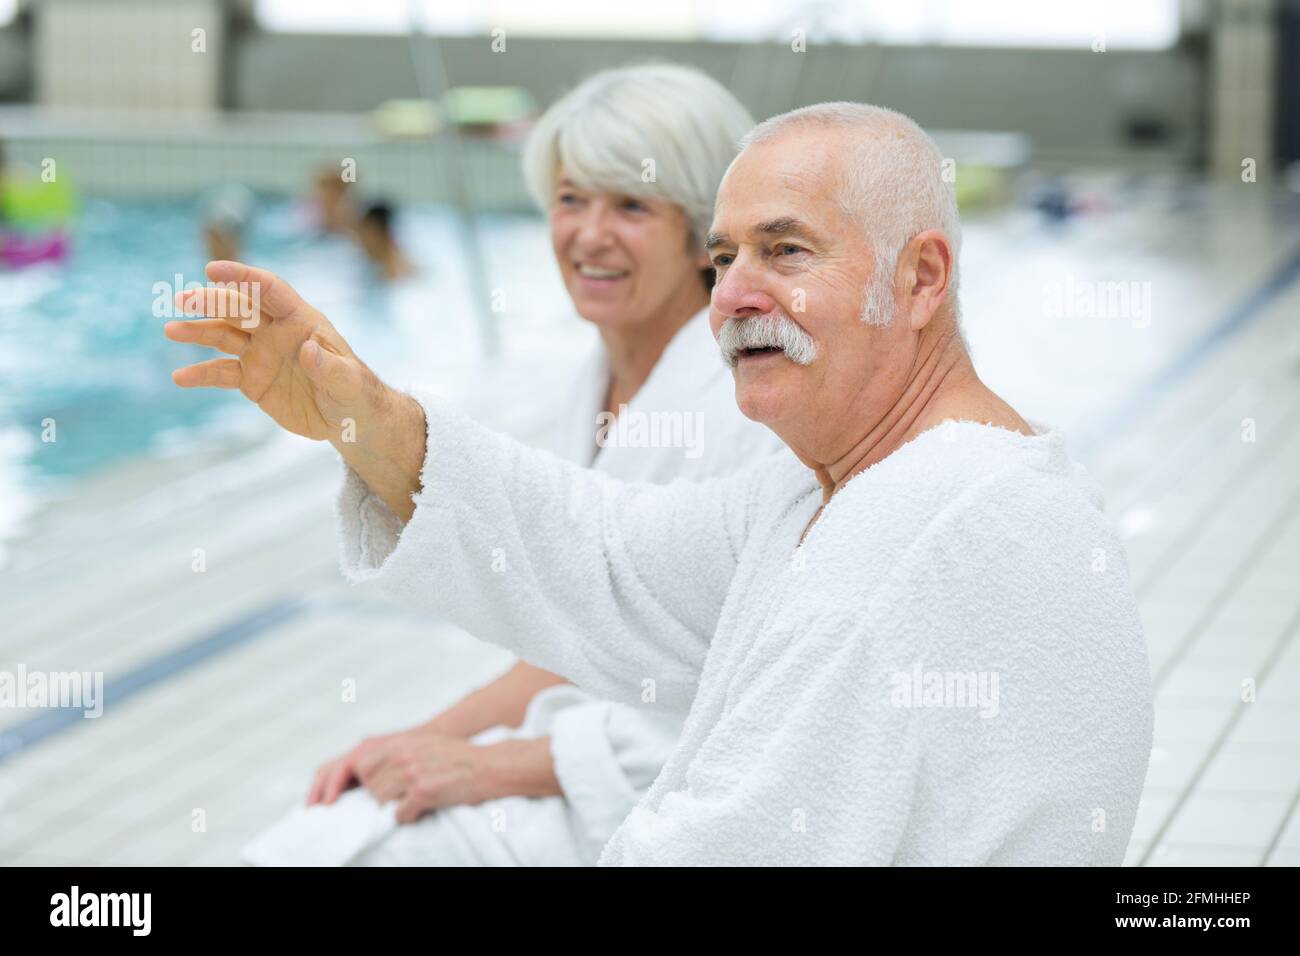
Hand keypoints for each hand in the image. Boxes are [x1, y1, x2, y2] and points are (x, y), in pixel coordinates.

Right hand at [164, 260, 381, 442]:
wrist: (348, 420)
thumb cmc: (355, 393)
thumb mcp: (348, 382)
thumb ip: (330, 367)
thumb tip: (309, 350)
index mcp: (301, 321)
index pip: (270, 290)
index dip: (242, 277)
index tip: (212, 270)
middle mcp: (276, 331)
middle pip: (239, 309)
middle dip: (211, 303)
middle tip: (182, 300)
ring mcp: (261, 353)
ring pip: (223, 336)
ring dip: (197, 331)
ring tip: (171, 330)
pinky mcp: (251, 379)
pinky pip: (221, 373)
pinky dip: (201, 374)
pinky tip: (179, 378)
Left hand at [357, 732, 500, 824]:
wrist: (489, 766)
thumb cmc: (461, 758)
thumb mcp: (426, 743)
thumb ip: (401, 751)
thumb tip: (377, 766)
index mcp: (401, 743)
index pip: (361, 764)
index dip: (367, 780)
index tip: (379, 788)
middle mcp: (403, 755)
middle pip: (370, 785)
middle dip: (380, 796)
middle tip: (400, 798)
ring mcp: (412, 773)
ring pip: (381, 801)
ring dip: (394, 807)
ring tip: (412, 804)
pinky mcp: (423, 791)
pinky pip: (399, 814)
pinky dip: (408, 817)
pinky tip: (421, 810)